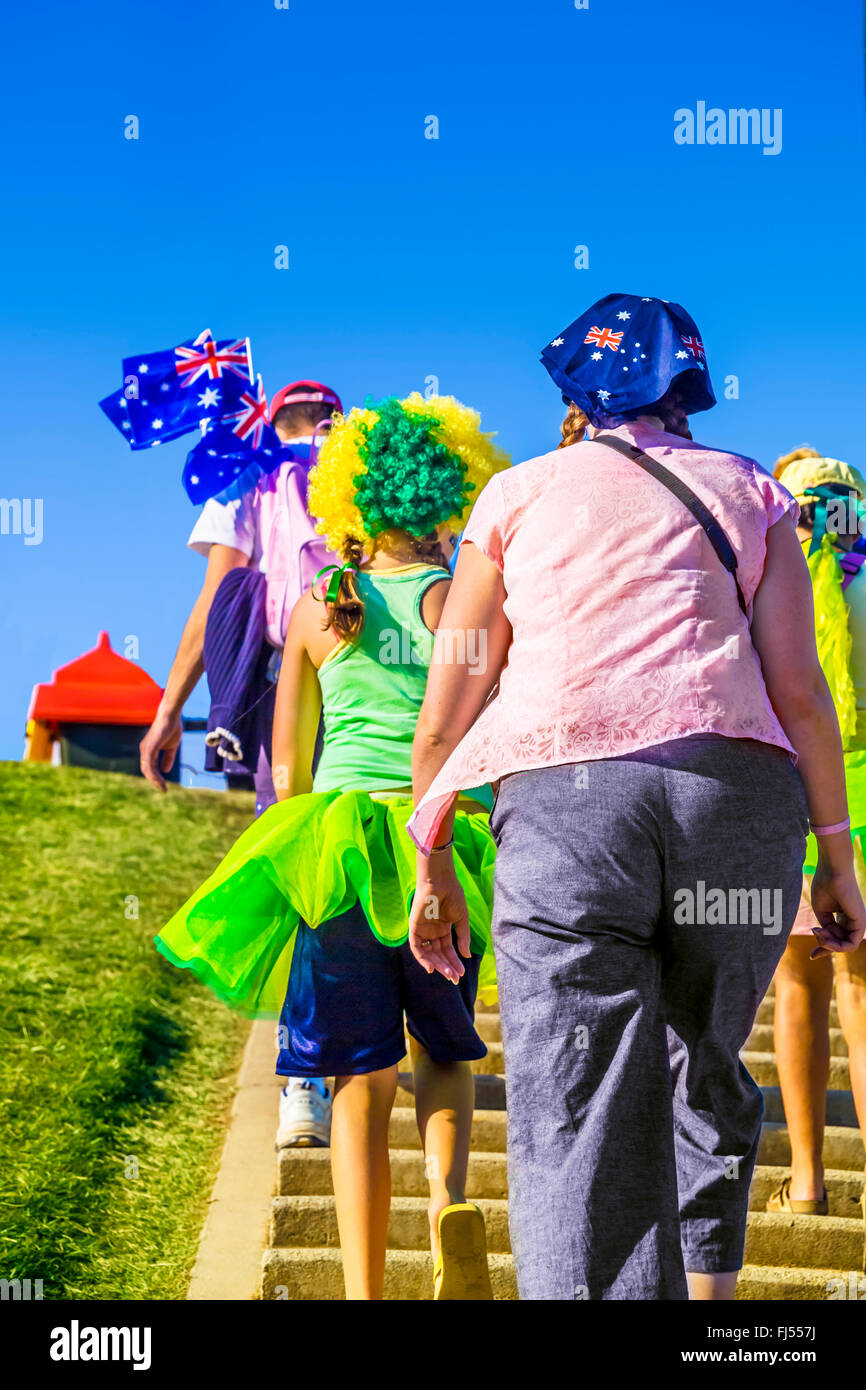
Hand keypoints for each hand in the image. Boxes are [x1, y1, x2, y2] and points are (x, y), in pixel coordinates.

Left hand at [139, 707, 181, 790]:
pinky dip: (154, 773)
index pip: (150, 768)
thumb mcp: (171, 747)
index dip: (156, 777)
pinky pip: (149, 764)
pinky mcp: (149, 747)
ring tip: (163, 787)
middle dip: (155, 781)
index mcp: (149, 750)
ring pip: (147, 769)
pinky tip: (160, 779)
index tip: (164, 786)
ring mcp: (146, 749)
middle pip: (146, 770)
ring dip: (154, 780)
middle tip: (163, 789)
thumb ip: (168, 758)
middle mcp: (145, 750)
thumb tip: (165, 771)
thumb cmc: (171, 728)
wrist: (171, 716)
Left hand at [408, 857, 470, 983]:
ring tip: (448, 974)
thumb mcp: (461, 920)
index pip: (447, 950)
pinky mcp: (414, 927)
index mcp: (443, 929)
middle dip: (447, 967)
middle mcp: (432, 931)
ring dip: (437, 965)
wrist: (441, 881)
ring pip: (428, 953)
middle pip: (438, 954)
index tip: (462, 973)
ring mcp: (423, 929)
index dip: (454, 962)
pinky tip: (431, 968)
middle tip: (455, 978)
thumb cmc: (453, 896)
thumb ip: (463, 938)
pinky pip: (416, 947)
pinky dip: (422, 958)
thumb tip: (466, 956)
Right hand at [809, 861, 865, 956]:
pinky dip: (835, 945)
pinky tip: (824, 934)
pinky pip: (850, 945)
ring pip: (846, 947)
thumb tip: (825, 941)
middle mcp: (855, 921)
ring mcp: (860, 923)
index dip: (824, 949)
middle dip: (825, 947)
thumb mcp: (821, 913)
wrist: (831, 871)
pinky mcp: (862, 923)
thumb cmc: (824, 886)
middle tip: (813, 934)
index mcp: (845, 917)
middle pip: (841, 945)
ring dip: (828, 944)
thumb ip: (825, 929)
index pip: (838, 940)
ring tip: (817, 931)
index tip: (811, 956)